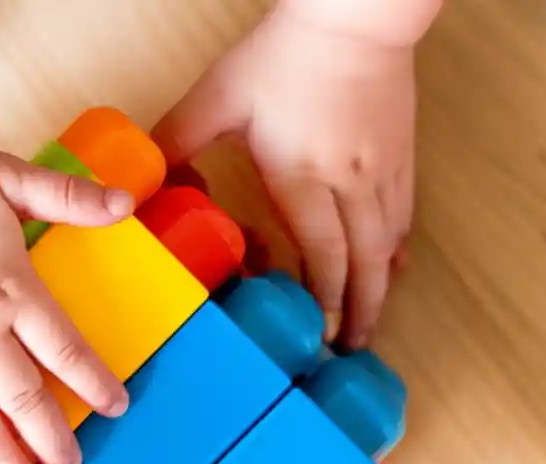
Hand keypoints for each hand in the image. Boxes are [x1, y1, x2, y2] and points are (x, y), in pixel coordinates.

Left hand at [153, 4, 420, 347]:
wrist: (353, 17)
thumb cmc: (283, 55)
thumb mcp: (218, 97)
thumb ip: (176, 141)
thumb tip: (141, 181)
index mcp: (302, 175)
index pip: (320, 253)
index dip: (320, 297)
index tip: (315, 333)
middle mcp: (349, 184)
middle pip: (363, 263)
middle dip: (356, 311)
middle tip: (346, 348)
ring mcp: (381, 172)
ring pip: (388, 245)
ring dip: (379, 289)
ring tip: (367, 323)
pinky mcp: (400, 156)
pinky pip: (404, 216)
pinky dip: (397, 249)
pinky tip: (393, 265)